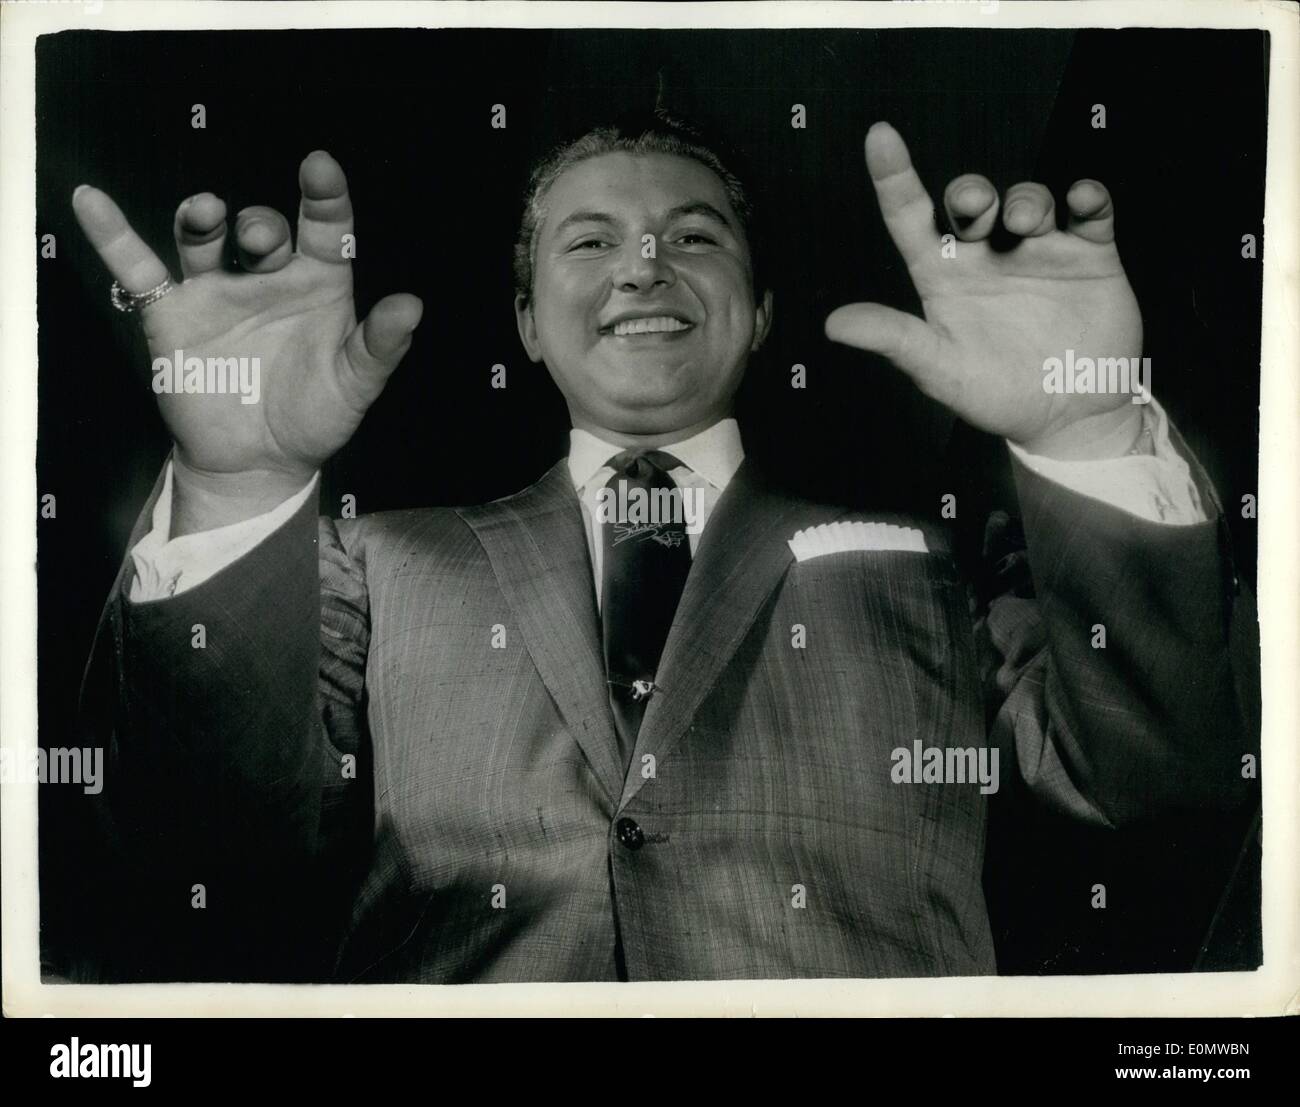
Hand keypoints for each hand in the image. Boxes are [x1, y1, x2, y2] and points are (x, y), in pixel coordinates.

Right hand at [72, 152, 421, 528]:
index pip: (325, 229)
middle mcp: (266, 277)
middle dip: (259, 225)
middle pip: (260, 230)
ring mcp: (216, 290)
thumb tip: (411, 306)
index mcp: (318, 284)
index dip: (324, 196)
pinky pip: (137, 267)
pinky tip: (91, 201)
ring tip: (208, 213)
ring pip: (203, 237)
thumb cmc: (314, 418)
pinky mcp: (171, 313)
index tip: (320, 166)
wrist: (258, 463)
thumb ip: (379, 346)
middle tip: (258, 237)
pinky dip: (112, 234)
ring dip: (203, 218)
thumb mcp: (355, 386)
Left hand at [825, 123, 1143, 459]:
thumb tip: (834, 325)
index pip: (911, 217)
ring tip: (1030, 224)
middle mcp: (987, 256)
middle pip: (971, 202)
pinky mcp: (1089, 255)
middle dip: (971, 193)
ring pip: (1028, 200)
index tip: (880, 136)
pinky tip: (1080, 202)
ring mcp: (1039, 251)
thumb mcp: (940, 370)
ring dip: (1027, 200)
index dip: (894, 176)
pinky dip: (1086, 197)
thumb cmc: (998, 396)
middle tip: (975, 206)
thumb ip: (893, 340)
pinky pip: (1091, 210)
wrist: (1072, 418)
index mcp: (944, 277)